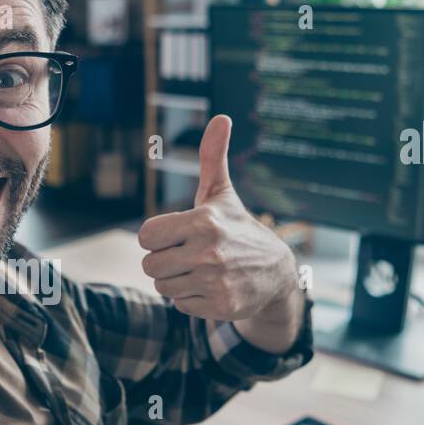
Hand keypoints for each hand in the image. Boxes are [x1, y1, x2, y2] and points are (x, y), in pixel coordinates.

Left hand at [138, 115, 302, 351]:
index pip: (146, 236)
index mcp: (204, 221)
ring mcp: (215, 281)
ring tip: (201, 271)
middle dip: (164, 261)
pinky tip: (211, 287)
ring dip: (176, 281)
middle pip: (150, 265)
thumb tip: (221, 118)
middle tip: (188, 256)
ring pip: (163, 287)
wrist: (277, 273)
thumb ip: (212, 157)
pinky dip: (191, 299)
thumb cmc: (238, 229)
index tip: (175, 235)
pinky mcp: (220, 306)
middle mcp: (209, 252)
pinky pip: (180, 306)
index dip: (156, 237)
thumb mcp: (222, 194)